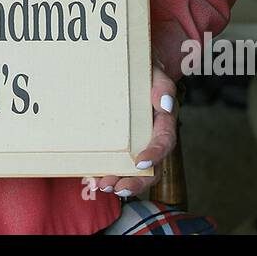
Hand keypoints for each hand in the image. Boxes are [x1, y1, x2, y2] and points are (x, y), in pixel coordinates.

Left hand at [89, 64, 176, 200]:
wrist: (130, 68)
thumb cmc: (143, 70)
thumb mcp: (153, 72)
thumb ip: (162, 85)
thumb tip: (164, 104)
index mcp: (163, 121)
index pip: (165, 142)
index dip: (155, 155)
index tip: (140, 164)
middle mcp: (151, 137)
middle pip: (152, 167)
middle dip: (136, 181)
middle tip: (118, 187)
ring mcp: (136, 143)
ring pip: (134, 172)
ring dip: (120, 182)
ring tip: (102, 185)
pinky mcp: (120, 145)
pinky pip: (117, 163)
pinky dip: (106, 172)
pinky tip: (92, 177)